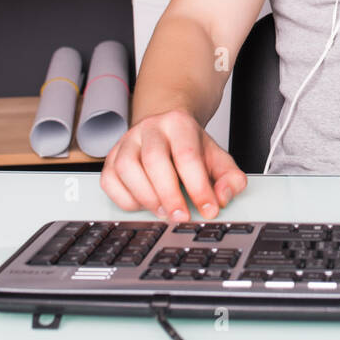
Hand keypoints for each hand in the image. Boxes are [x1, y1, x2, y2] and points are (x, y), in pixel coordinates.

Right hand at [100, 109, 247, 219]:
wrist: (168, 129)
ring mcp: (127, 141)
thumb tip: (223, 198)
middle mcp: (150, 128)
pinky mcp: (111, 158)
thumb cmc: (190, 146)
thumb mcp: (217, 157)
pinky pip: (110, 180)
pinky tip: (144, 205)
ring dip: (146, 197)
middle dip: (169, 194)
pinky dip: (125, 199)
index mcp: (179, 123)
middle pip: (153, 159)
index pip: (187, 155)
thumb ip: (229, 178)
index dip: (199, 187)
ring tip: (164, 212)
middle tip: (182, 216)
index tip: (209, 209)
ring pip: (126, 168)